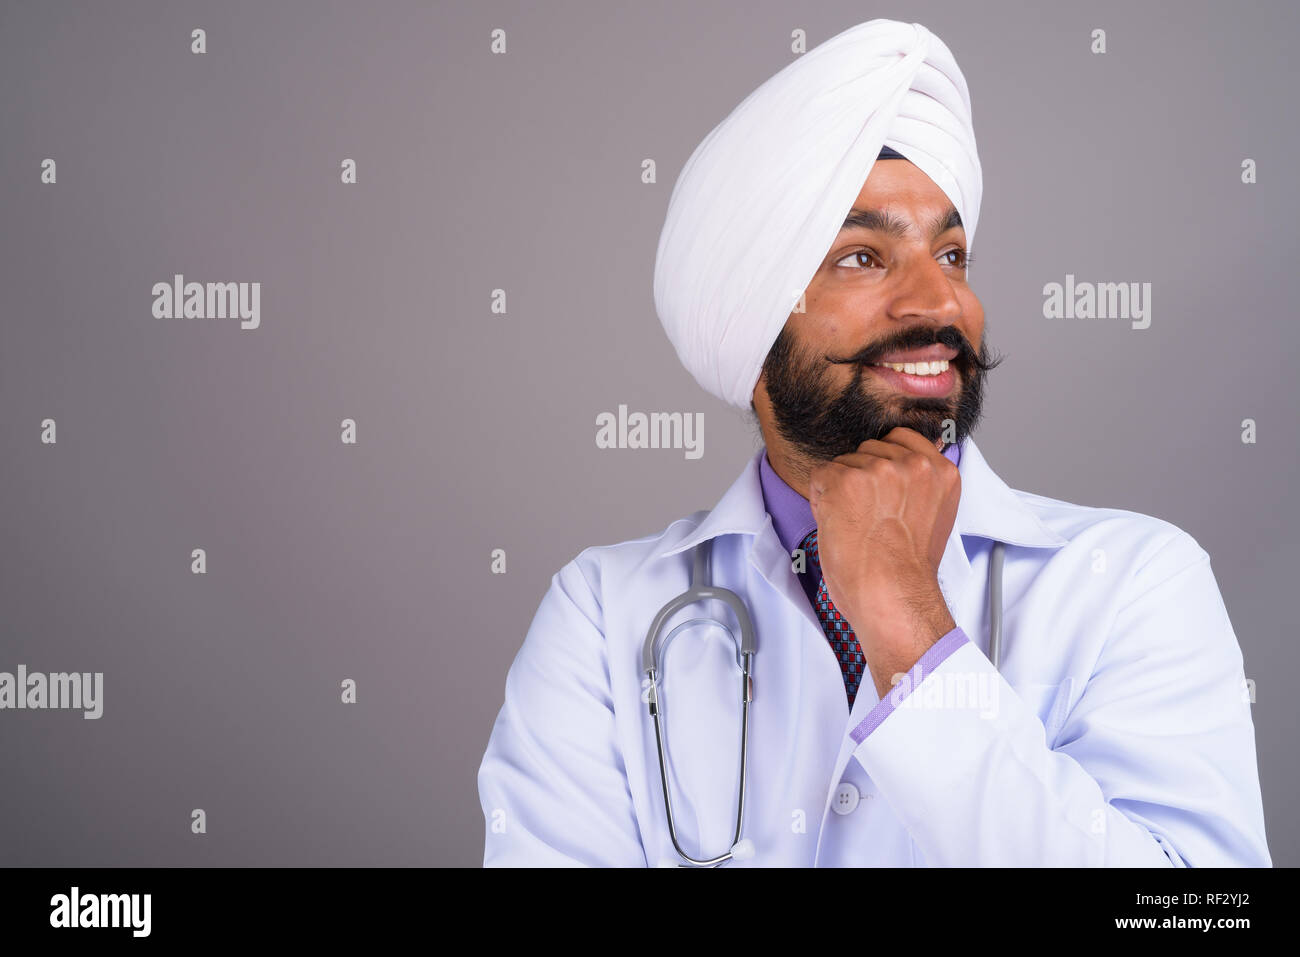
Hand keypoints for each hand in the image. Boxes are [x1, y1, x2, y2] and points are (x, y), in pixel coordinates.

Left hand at [807, 428, 960, 696]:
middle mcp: (913, 464)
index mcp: (941, 471)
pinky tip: (839, 525)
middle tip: (871, 519)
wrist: (892, 596)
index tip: (885, 494)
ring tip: (858, 525)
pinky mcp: (845, 481)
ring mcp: (878, 470)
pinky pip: (820, 476)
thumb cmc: (908, 572)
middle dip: (862, 478)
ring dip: (841, 490)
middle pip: (869, 449)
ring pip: (843, 463)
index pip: (902, 439)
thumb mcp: (932, 517)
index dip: (885, 465)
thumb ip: (920, 486)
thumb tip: (900, 472)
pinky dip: (820, 500)